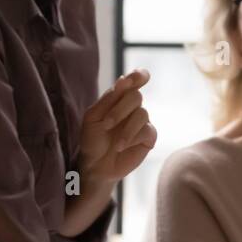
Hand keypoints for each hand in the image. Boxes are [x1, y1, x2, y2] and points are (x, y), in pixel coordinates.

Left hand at [77, 69, 157, 184]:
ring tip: (114, 143)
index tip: (139, 77)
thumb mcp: (93, 117)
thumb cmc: (92, 139)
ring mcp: (142, 122)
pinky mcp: (149, 137)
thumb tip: (124, 79)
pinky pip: (147, 131)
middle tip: (107, 124)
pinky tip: (121, 147)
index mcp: (119, 98)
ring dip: (126, 128)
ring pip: (142, 113)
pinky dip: (132, 138)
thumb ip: (108, 98)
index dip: (139, 76)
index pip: (134, 80)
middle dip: (120, 110)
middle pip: (136, 96)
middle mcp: (133, 107)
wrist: (95, 165)